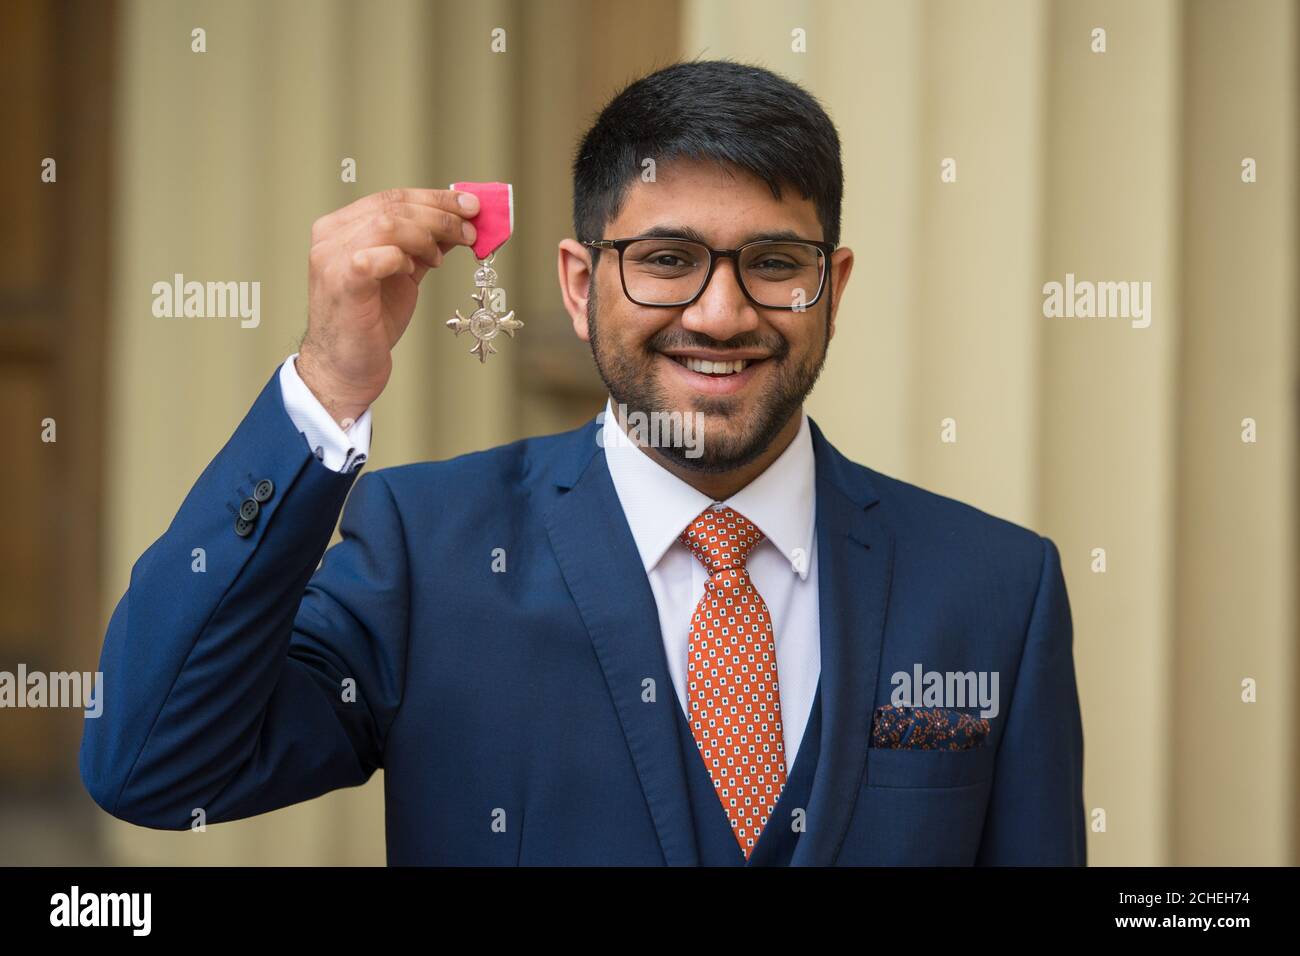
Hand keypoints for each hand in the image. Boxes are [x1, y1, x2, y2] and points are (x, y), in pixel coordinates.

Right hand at [297, 188, 479, 426]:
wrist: (345, 368)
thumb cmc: (371, 322)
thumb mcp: (403, 274)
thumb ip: (423, 246)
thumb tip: (460, 223)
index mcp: (342, 228)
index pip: (392, 197)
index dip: (435, 198)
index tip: (471, 205)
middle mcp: (331, 237)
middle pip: (394, 205)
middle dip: (441, 215)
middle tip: (471, 231)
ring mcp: (332, 257)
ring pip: (389, 223)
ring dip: (427, 236)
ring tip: (439, 259)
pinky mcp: (342, 281)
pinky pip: (381, 254)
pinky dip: (405, 259)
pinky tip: (412, 272)